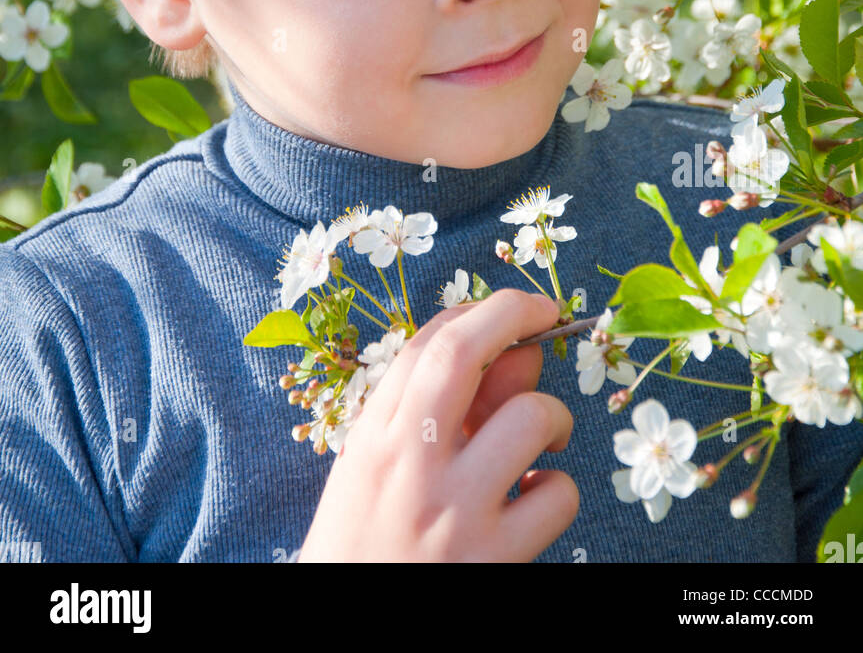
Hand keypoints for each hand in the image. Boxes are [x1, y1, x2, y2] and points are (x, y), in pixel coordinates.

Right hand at [296, 288, 578, 561]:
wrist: (348, 630)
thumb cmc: (366, 540)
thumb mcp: (381, 467)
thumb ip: (437, 409)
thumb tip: (518, 352)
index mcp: (377, 437)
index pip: (428, 344)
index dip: (478, 310)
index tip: (509, 309)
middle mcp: (411, 464)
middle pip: (466, 353)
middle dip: (514, 312)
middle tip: (545, 315)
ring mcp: (456, 511)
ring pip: (532, 417)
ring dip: (553, 415)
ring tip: (544, 439)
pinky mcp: (496, 559)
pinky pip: (559, 496)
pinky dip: (558, 491)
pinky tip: (534, 504)